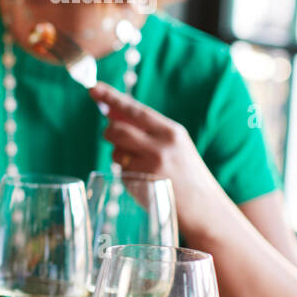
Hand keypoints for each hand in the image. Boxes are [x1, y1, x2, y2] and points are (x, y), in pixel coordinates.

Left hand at [90, 81, 224, 237]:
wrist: (203, 208)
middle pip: (116, 130)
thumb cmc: (185, 172)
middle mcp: (160, 147)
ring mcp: (147, 168)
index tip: (93, 88)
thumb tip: (113, 112)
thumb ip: (147, 129)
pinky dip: (126, 172)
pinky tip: (144, 179)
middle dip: (110, 132)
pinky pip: (120, 171)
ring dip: (120, 154)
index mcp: (171, 132)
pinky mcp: (137, 185)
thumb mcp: (174, 144)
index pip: (134, 109)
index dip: (111, 98)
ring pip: (115, 152)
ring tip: (141, 163)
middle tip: (113, 134)